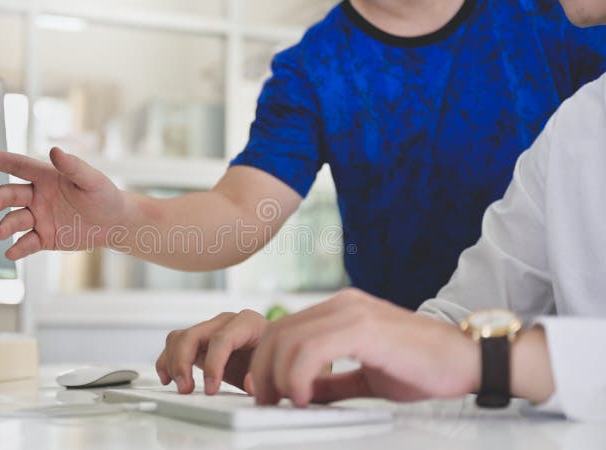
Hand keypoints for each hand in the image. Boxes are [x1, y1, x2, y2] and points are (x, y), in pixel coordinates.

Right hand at [0, 147, 125, 259]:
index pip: (17, 165)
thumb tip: (54, 151)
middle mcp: (37, 196)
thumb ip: (74, 166)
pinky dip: (18, 248)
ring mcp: (39, 218)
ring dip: (5, 225)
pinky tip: (11, 253)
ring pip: (15, 220)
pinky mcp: (44, 238)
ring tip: (0, 233)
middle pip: (10, 195)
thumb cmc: (105, 196)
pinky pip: (26, 243)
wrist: (115, 224)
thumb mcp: (92, 180)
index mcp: (46, 177)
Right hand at [156, 310, 268, 394]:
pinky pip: (175, 344)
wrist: (277, 353)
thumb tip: (250, 384)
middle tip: (186, 389)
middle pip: (194, 335)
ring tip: (180, 387)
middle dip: (184, 363)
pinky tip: (168, 378)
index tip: (210, 389)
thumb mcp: (275, 365)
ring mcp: (210, 329)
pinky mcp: (200, 341)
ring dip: (173, 363)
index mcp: (248, 323)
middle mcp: (226, 322)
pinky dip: (167, 360)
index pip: (222, 339)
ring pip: (180, 337)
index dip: (213, 365)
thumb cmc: (276, 356)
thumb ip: (262, 374)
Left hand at [249, 288, 479, 406]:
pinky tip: (305, 397)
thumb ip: (331, 380)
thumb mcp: (365, 375)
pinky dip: (298, 375)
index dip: (265, 361)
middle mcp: (342, 304)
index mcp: (340, 310)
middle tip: (266, 401)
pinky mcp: (364, 327)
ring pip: (289, 339)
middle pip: (278, 331)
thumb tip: (300, 393)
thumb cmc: (423, 366)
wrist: (469, 359)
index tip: (265, 392)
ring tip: (287, 403)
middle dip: (263, 370)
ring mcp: (352, 312)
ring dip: (278, 376)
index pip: (284, 329)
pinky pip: (312, 349)